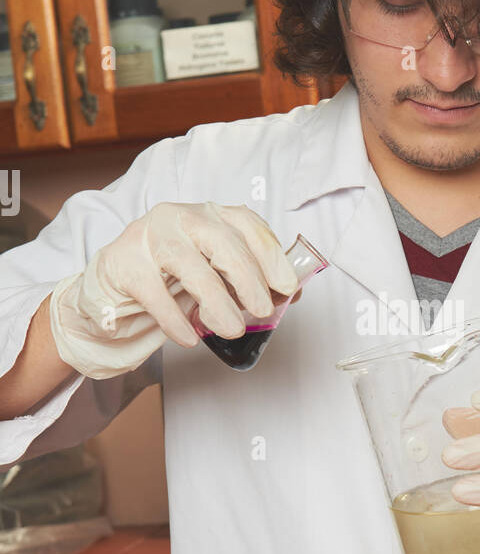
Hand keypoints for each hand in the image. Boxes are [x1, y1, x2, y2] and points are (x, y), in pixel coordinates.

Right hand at [49, 202, 299, 379]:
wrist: (115, 282)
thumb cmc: (172, 276)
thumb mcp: (214, 271)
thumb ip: (248, 279)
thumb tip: (290, 295)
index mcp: (209, 215)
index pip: (246, 223)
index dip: (270, 255)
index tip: (287, 287)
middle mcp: (180, 217)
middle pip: (220, 241)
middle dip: (247, 278)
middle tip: (262, 311)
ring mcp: (149, 236)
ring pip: (187, 264)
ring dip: (215, 299)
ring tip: (233, 329)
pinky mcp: (124, 263)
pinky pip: (153, 292)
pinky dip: (174, 319)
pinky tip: (189, 338)